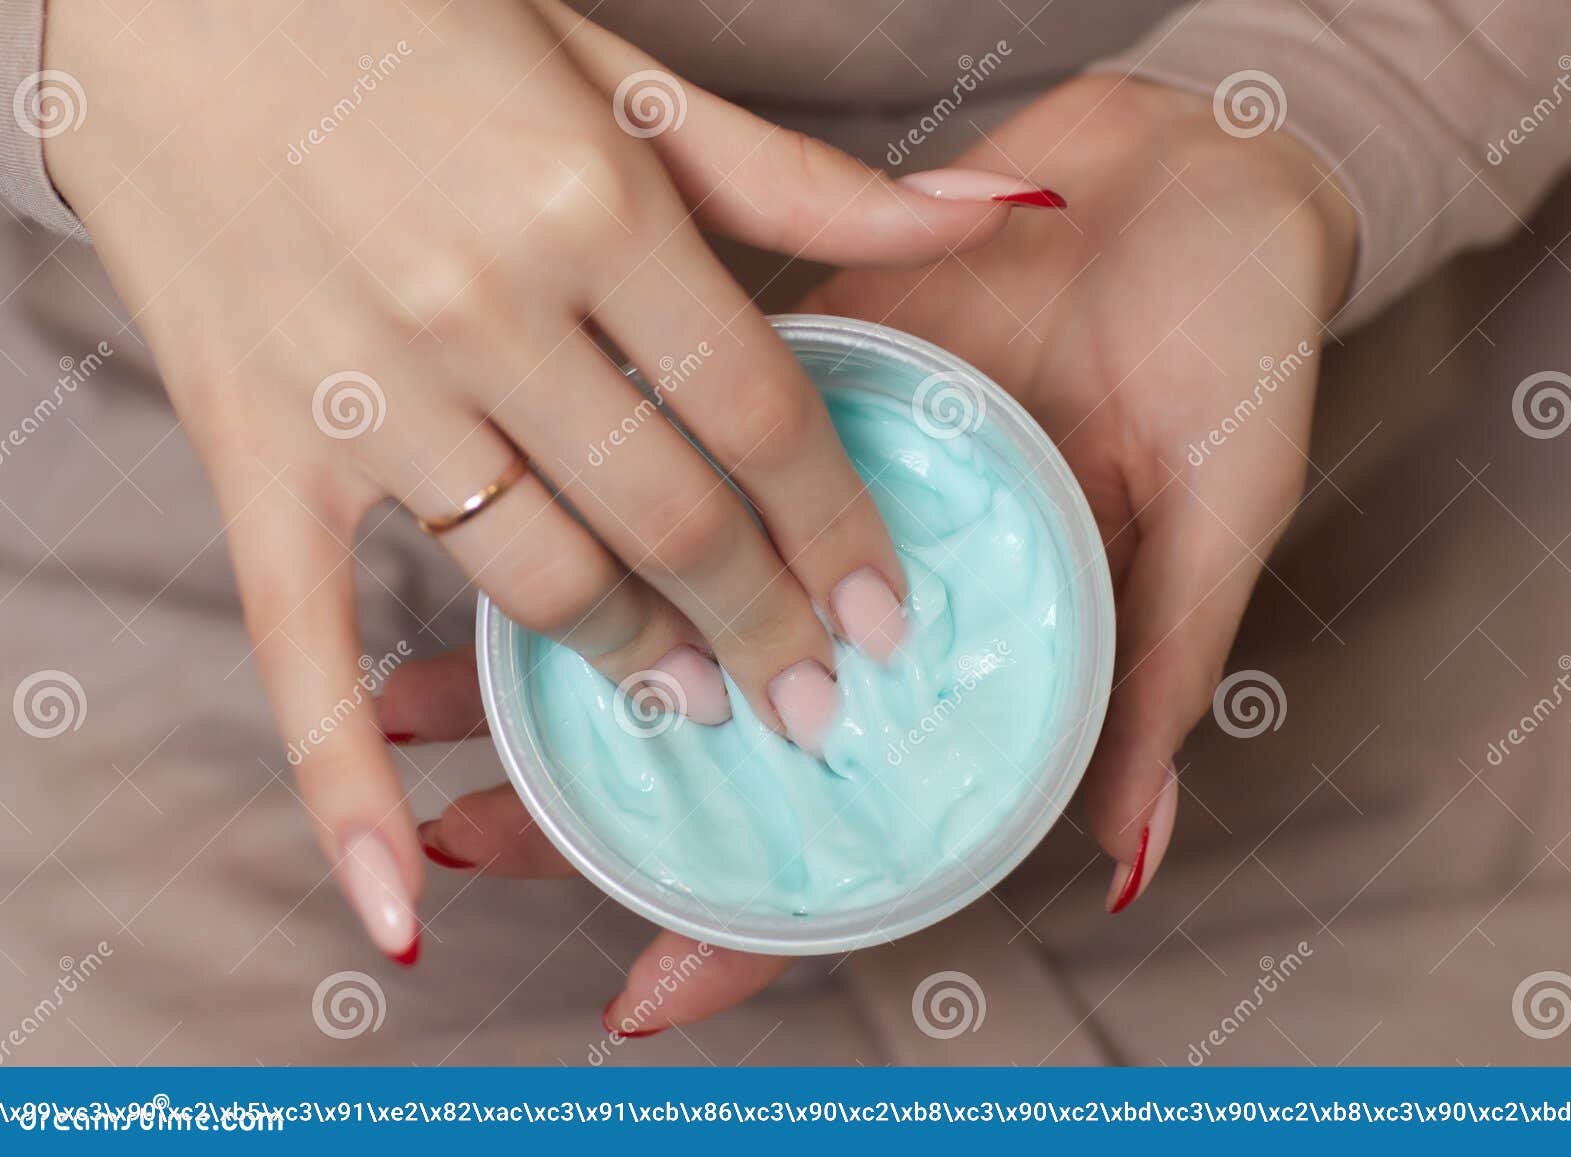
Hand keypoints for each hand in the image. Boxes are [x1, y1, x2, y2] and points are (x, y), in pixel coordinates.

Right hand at [41, 0, 1055, 960]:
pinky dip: (346, 784)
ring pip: (533, 581)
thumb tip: (992, 212)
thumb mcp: (621, 71)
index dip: (835, 528)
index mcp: (591, 205)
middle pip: (668, 518)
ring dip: (632, 663)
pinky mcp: (251, 449)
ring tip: (697, 706)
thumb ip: (804, 178)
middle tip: (815, 701)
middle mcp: (482, 310)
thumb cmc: (406, 9)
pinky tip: (400, 902)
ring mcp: (362, 393)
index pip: (760, 414)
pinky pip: (298, 646)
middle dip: (762, 624)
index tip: (881, 615)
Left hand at [377, 74, 1356, 1029]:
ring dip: (543, 662)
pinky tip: (490, 540)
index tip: (643, 993)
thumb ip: (1164, 668)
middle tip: (462, 844)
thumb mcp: (1222, 507)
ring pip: (664, 612)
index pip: (849, 829)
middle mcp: (876, 603)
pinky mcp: (784, 397)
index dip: (751, 922)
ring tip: (415, 716)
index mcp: (979, 662)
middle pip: (717, 738)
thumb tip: (1126, 855)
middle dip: (584, 803)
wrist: (1198, 166)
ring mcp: (819, 507)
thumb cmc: (1238, 340)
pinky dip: (586, 514)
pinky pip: (668, 474)